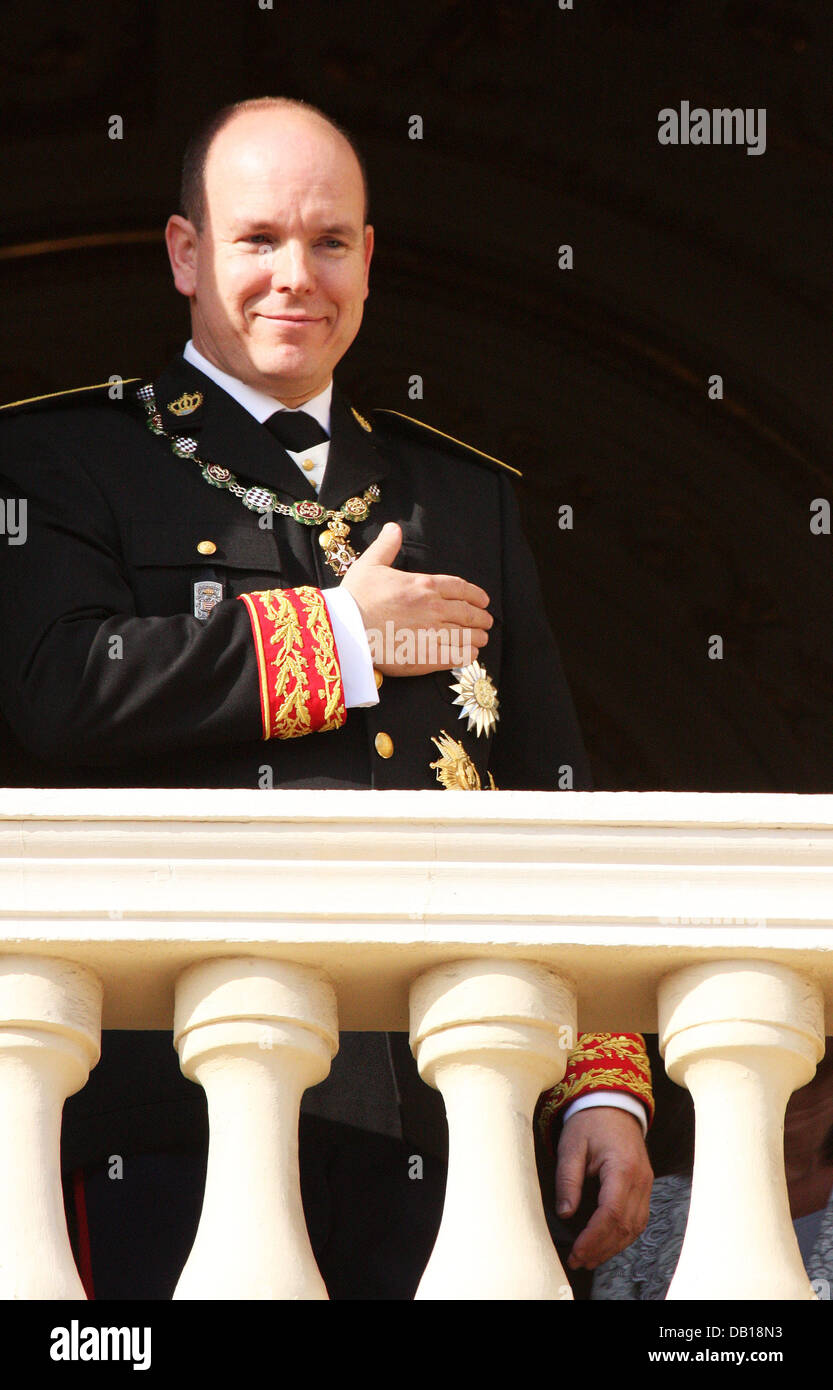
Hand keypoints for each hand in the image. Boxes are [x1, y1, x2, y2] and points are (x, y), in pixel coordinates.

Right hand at [342, 522, 492, 675]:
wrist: (346, 630)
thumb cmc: (355, 597)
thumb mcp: (370, 565)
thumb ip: (386, 547)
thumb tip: (393, 528)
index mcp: (424, 585)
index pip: (461, 588)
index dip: (477, 595)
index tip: (483, 601)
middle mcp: (434, 608)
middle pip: (469, 613)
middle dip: (481, 618)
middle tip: (486, 623)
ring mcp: (433, 634)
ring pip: (468, 636)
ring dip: (478, 638)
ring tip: (481, 641)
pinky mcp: (428, 657)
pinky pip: (459, 657)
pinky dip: (468, 655)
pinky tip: (469, 655)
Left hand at [555, 1106, 652, 1269]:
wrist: (612, 1104)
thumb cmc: (590, 1122)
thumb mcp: (571, 1145)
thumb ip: (568, 1179)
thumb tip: (566, 1214)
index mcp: (622, 1168)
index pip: (611, 1213)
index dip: (594, 1238)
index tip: (576, 1252)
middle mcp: (640, 1179)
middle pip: (625, 1225)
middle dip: (601, 1248)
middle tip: (578, 1260)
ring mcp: (646, 1183)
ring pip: (635, 1226)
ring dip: (613, 1246)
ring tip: (589, 1258)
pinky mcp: (644, 1186)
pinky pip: (638, 1218)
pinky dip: (623, 1235)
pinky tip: (606, 1243)